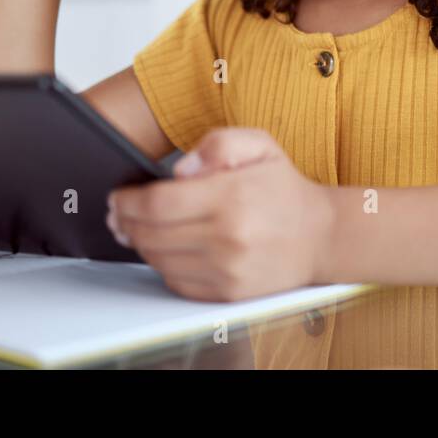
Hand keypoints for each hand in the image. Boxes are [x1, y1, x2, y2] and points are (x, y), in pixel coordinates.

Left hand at [106, 128, 335, 301]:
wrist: (319, 235)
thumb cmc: (282, 187)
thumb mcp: (259, 144)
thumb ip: (218, 144)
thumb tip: (179, 170)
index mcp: (231, 197)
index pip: (157, 204)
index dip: (127, 201)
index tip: (117, 197)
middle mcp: (228, 238)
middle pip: (150, 234)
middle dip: (125, 223)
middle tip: (119, 213)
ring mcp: (227, 270)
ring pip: (158, 260)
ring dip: (141, 243)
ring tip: (139, 228)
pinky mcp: (228, 293)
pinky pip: (176, 282)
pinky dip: (163, 265)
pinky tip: (168, 248)